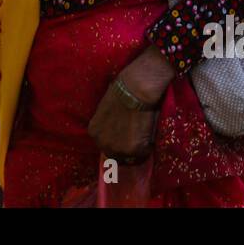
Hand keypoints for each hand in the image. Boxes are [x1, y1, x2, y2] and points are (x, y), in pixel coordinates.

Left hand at [87, 47, 173, 162]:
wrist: (135, 88)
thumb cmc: (122, 90)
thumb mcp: (105, 108)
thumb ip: (107, 123)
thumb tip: (115, 127)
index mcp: (94, 132)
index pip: (104, 145)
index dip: (117, 141)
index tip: (125, 137)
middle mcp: (103, 143)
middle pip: (116, 155)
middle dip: (126, 148)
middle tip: (137, 137)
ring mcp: (118, 148)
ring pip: (131, 156)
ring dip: (139, 148)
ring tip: (145, 133)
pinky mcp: (135, 149)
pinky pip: (145, 152)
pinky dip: (149, 145)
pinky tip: (149, 130)